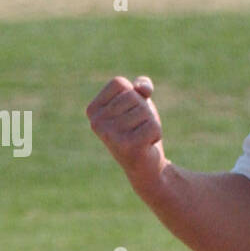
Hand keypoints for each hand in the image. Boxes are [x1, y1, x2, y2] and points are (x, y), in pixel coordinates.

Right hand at [86, 76, 166, 192]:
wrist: (145, 167)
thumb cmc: (139, 130)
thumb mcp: (139, 103)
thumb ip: (140, 87)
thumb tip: (143, 88)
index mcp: (93, 110)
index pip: (119, 83)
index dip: (133, 95)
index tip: (130, 114)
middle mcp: (96, 122)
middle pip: (133, 97)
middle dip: (144, 111)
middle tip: (138, 129)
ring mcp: (109, 135)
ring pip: (145, 111)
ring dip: (150, 123)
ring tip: (141, 137)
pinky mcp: (126, 146)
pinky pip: (153, 126)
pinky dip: (156, 134)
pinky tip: (147, 145)